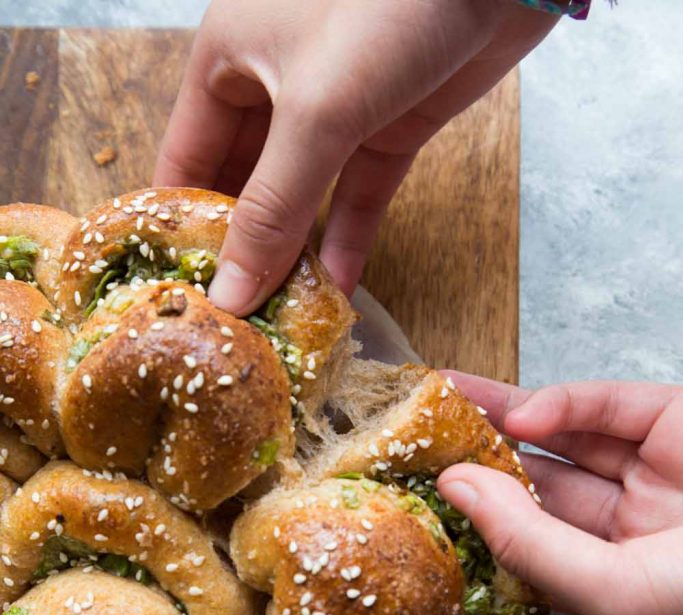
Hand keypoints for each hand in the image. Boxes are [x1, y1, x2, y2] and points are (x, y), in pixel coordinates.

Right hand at [154, 0, 553, 313]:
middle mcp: (272, 84)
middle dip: (241, 251)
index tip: (182, 298)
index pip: (186, 161)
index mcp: (228, 60)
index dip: (181, 230)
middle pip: (242, 186)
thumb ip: (271, 210)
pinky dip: (349, 238)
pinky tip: (338, 289)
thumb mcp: (314, 113)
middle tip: (236, 322)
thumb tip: (231, 295)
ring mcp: (336, 108)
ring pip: (302, 196)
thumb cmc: (386, 5)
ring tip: (284, 318)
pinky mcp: (390, 124)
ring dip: (295, 254)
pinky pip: (358, 194)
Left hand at [437, 374, 682, 614]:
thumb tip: (457, 488)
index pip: (524, 541)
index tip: (419, 495)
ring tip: (444, 398)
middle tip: (418, 435)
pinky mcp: (671, 421)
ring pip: (560, 435)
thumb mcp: (611, 590)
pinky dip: (560, 403)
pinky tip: (520, 414)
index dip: (474, 516)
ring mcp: (646, 470)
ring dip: (502, 416)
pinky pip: (606, 405)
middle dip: (479, 456)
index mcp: (604, 575)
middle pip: (534, 482)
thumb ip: (529, 543)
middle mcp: (622, 523)